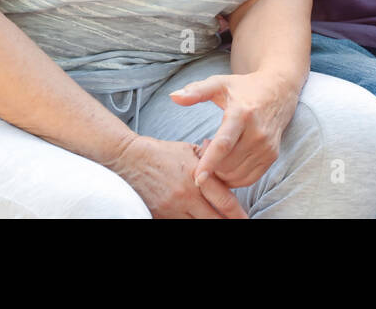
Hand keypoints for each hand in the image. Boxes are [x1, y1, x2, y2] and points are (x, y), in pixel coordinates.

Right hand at [108, 134, 247, 218]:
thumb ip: (209, 161)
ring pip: (195, 225)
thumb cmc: (162, 153)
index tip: (246, 219)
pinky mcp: (158, 214)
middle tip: (238, 224)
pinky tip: (196, 219)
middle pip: (213, 219)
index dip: (237, 214)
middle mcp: (186, 196)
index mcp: (198, 178)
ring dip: (209, 223)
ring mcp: (171, 208)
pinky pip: (178, 224)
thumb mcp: (190, 151)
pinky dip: (189, 223)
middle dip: (227, 223)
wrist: (130, 158)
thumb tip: (227, 167)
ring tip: (218, 222)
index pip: (224, 201)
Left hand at [169, 71, 299, 188]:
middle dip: (210, 166)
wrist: (279, 90)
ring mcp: (267, 146)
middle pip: (227, 164)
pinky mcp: (272, 155)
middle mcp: (257, 132)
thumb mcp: (220, 84)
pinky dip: (233, 178)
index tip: (197, 179)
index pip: (224, 144)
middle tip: (203, 149)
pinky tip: (228, 162)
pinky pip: (248, 179)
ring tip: (216, 154)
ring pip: (236, 175)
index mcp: (242, 114)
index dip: (209, 163)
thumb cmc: (245, 88)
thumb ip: (196, 91)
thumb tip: (173, 97)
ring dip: (220, 173)